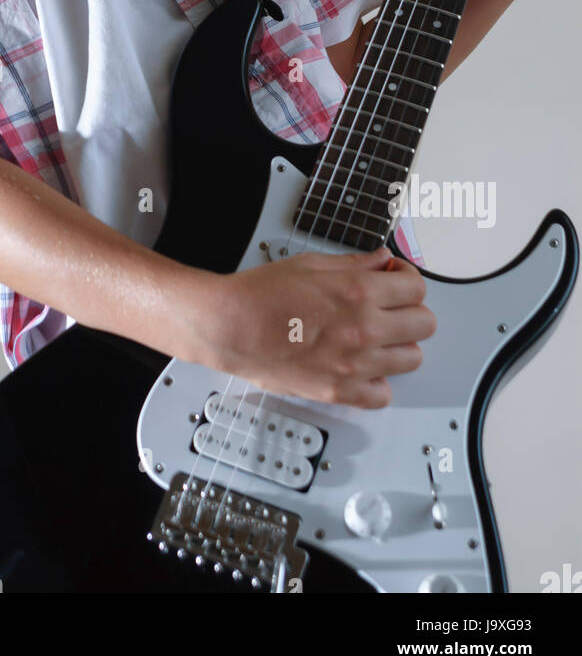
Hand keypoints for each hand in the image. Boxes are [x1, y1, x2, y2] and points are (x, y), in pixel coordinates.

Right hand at [199, 246, 436, 408]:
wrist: (230, 326)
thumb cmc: (261, 294)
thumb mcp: (311, 264)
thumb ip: (354, 263)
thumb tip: (381, 260)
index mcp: (359, 292)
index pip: (416, 287)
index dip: (408, 279)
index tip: (396, 279)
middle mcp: (364, 330)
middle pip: (424, 324)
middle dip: (410, 310)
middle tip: (391, 306)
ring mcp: (354, 365)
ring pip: (412, 359)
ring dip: (400, 345)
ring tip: (377, 336)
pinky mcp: (339, 392)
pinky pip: (383, 395)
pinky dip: (378, 382)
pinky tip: (364, 366)